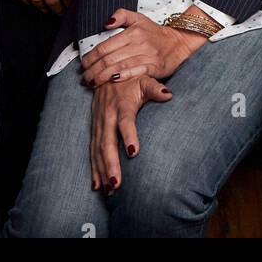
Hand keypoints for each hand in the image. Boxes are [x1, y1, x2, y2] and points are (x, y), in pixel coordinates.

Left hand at [78, 8, 207, 86]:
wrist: (178, 42)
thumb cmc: (154, 32)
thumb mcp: (138, 18)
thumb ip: (121, 15)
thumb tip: (105, 23)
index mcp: (132, 32)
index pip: (105, 46)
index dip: (91, 57)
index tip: (83, 65)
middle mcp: (138, 43)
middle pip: (109, 59)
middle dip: (93, 70)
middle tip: (84, 77)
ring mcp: (147, 56)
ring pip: (119, 67)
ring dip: (103, 76)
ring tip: (92, 83)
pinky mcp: (154, 67)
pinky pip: (135, 72)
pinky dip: (123, 76)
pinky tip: (112, 81)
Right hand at [90, 75, 172, 194]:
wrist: (105, 73)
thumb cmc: (130, 78)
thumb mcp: (144, 79)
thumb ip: (156, 88)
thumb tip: (169, 94)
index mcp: (122, 105)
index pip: (125, 122)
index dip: (128, 136)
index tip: (133, 152)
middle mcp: (108, 116)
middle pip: (108, 142)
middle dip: (111, 163)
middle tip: (117, 183)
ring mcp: (99, 124)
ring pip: (98, 151)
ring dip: (102, 171)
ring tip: (110, 189)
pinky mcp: (95, 130)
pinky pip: (92, 152)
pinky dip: (94, 169)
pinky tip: (97, 185)